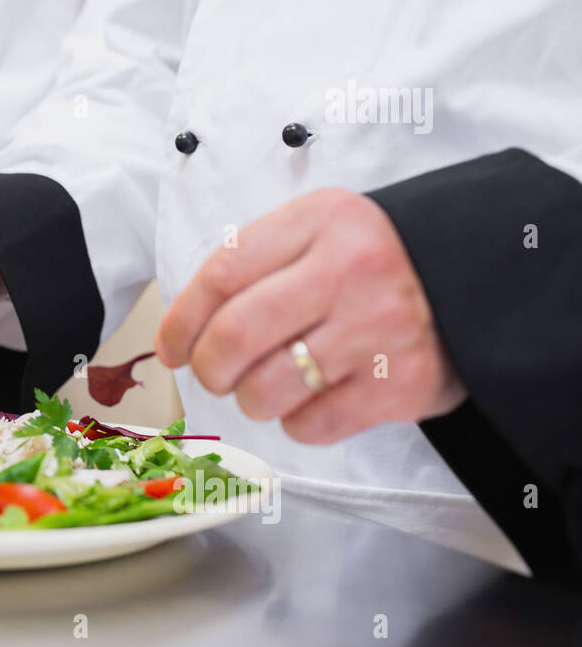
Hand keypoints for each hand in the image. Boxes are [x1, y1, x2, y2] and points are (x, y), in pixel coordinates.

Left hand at [155, 189, 466, 443]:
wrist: (477, 275)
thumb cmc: (376, 260)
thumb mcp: (319, 230)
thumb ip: (256, 264)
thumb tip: (183, 328)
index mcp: (319, 222)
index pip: (222, 275)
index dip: (181, 320)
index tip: (170, 347)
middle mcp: (348, 271)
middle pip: (235, 336)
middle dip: (208, 368)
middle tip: (213, 374)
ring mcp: (377, 329)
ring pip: (267, 389)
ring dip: (251, 399)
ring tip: (267, 386)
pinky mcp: (401, 383)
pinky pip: (313, 423)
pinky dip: (296, 422)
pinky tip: (312, 398)